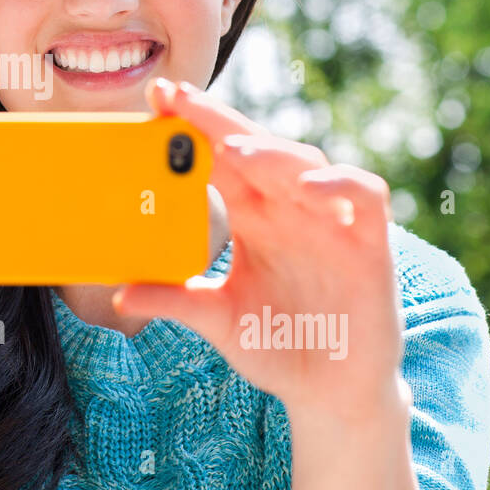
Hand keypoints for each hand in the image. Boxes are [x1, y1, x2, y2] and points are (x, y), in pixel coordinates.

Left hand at [114, 78, 406, 419]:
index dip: (192, 129)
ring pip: (305, 163)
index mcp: (253, 218)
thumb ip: (175, 300)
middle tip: (180, 96)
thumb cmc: (276, 346)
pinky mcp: (369, 243)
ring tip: (232, 148)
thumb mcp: (218, 319)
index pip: (219, 160)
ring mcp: (330, 222)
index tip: (155, 99)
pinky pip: (364, 195)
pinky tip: (306, 190)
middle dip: (219, 119)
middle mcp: (289, 210)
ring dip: (271, 151)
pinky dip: (338, 186)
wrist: (329, 393)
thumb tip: (120, 293)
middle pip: (257, 147)